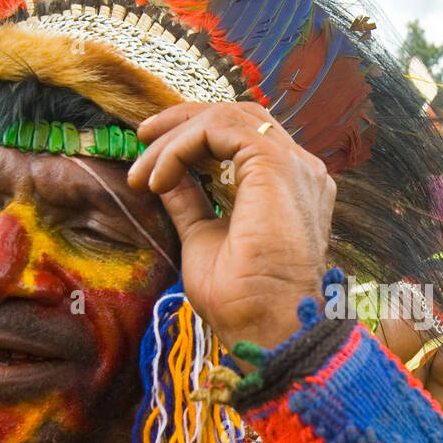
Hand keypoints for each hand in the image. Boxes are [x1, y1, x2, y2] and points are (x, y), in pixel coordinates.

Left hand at [128, 102, 336, 348]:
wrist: (268, 326)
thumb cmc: (243, 299)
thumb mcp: (203, 237)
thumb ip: (190, 201)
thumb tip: (165, 177)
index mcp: (291, 188)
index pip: (245, 138)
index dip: (195, 138)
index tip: (153, 164)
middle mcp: (300, 170)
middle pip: (239, 116)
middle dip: (184, 123)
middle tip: (142, 138)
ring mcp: (293, 164)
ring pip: (226, 118)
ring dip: (176, 137)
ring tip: (145, 170)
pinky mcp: (275, 163)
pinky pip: (218, 130)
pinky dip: (181, 147)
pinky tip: (160, 178)